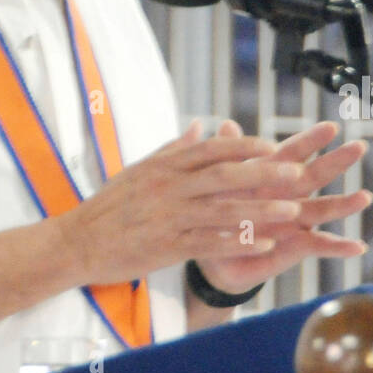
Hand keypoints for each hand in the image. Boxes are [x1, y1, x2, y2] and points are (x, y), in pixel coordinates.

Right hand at [55, 122, 313, 288]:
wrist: (77, 240)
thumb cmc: (109, 205)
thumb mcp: (139, 169)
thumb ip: (174, 149)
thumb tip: (201, 126)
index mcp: (164, 166)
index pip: (211, 149)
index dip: (244, 146)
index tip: (272, 146)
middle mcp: (169, 188)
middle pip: (224, 176)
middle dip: (263, 173)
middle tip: (295, 171)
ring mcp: (169, 218)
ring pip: (222, 210)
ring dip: (260, 209)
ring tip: (292, 209)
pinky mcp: (167, 247)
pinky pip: (209, 243)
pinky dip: (238, 242)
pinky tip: (264, 243)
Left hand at [193, 119, 371, 294]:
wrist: (214, 256)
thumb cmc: (217, 212)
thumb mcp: (218, 184)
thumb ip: (227, 156)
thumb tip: (227, 124)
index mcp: (269, 175)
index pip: (292, 153)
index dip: (310, 140)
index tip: (331, 127)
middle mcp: (288, 195)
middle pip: (315, 175)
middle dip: (337, 161)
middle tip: (360, 146)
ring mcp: (294, 222)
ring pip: (323, 209)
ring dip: (345, 204)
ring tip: (365, 197)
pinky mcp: (295, 247)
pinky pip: (318, 246)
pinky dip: (338, 247)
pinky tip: (358, 246)